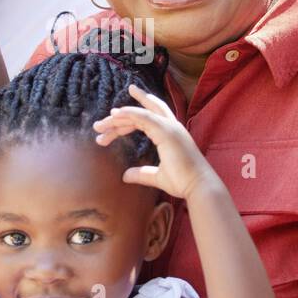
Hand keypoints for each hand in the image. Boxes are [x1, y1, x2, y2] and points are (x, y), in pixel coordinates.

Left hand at [92, 84, 216, 200]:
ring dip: (118, 118)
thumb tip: (125, 176)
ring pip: (139, 114)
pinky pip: (143, 117)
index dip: (129, 118)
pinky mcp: (166, 131)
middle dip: (123, 112)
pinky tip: (114, 115)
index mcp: (171, 134)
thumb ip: (142, 174)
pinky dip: (129, 113)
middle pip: (144, 111)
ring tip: (100, 125)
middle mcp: (171, 126)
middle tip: (104, 118)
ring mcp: (169, 127)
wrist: (197, 186)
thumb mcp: (157, 176)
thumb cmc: (183, 181)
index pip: (148, 119)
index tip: (113, 117)